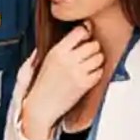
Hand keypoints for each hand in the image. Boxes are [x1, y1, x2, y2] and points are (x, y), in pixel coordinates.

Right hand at [21, 23, 103, 139]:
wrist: (41, 107)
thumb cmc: (39, 87)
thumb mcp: (40, 62)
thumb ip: (51, 48)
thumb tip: (63, 36)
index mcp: (57, 52)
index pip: (79, 32)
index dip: (85, 33)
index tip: (85, 36)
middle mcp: (68, 60)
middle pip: (93, 44)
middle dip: (93, 48)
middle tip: (88, 54)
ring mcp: (78, 72)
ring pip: (99, 57)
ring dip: (97, 60)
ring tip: (89, 65)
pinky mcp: (85, 84)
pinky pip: (100, 72)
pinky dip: (97, 73)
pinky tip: (89, 76)